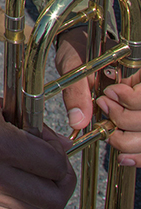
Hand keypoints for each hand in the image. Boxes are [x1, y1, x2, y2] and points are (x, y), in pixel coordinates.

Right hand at [0, 88, 75, 208]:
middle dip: (64, 182)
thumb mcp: (1, 107)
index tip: (53, 145)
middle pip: (53, 198)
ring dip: (51, 200)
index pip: (55, 165)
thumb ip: (36, 128)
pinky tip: (31, 195)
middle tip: (57, 167)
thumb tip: (65, 145)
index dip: (62, 155)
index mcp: (2, 144)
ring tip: (46, 182)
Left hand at [57, 30, 140, 166]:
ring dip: (130, 142)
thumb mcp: (74, 64)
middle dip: (125, 121)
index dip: (131, 100)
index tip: (108, 95)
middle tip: (104, 109)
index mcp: (138, 70)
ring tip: (110, 134)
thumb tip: (78, 121)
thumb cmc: (79, 53)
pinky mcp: (138, 123)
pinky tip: (124, 156)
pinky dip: (137, 156)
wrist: (80, 52)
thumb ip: (77, 91)